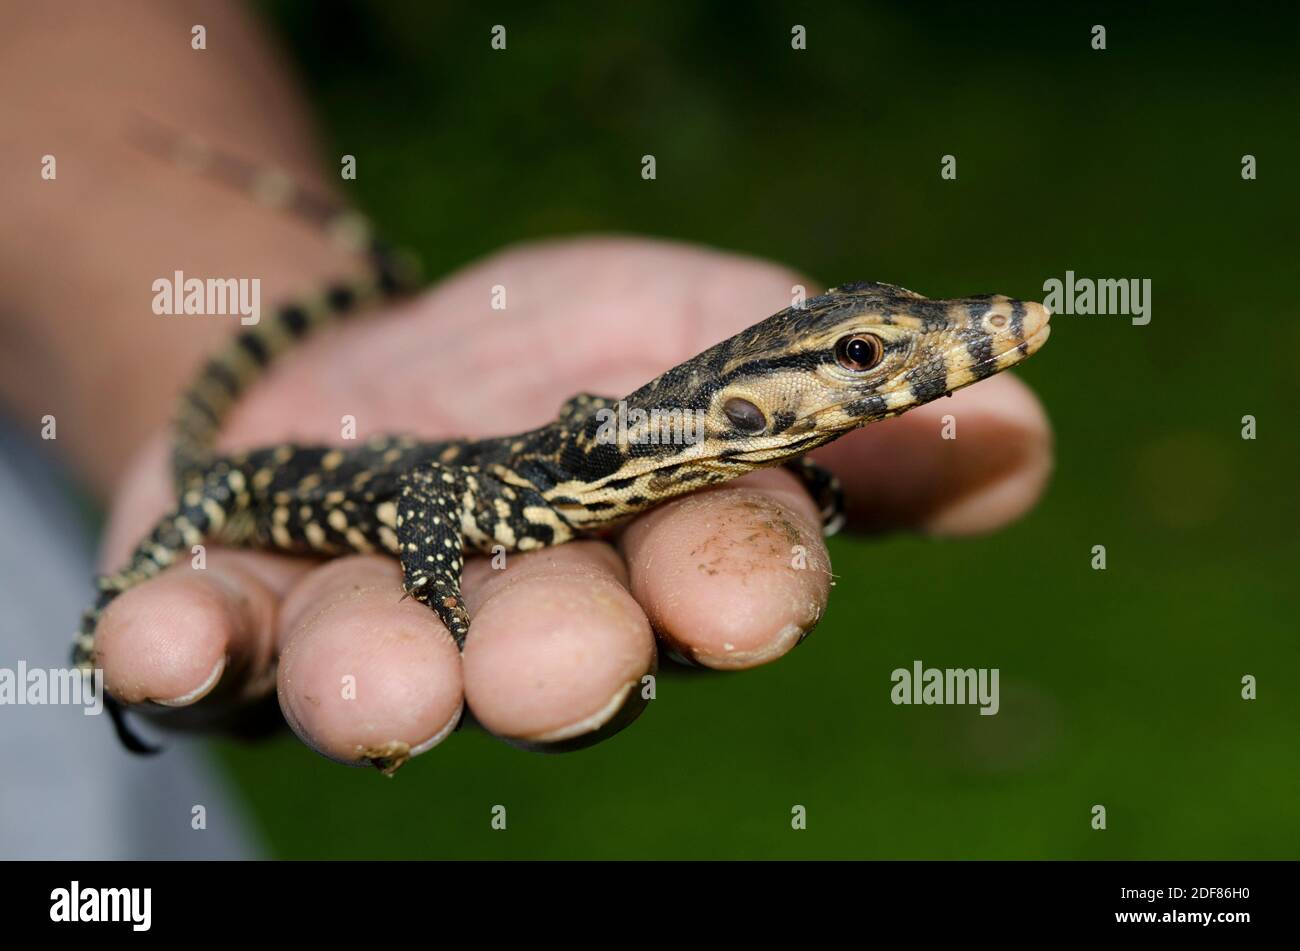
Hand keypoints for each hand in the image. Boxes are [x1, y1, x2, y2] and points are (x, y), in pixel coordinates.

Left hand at [94, 236, 1052, 768]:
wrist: (378, 360)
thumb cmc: (572, 358)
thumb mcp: (709, 322)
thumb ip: (840, 391)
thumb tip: (1019, 426)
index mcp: (664, 554)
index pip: (727, 575)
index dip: (740, 582)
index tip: (741, 591)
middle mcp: (531, 619)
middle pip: (564, 650)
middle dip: (568, 656)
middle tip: (564, 663)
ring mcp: (383, 622)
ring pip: (388, 669)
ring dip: (383, 678)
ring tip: (380, 681)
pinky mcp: (248, 606)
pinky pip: (210, 641)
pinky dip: (185, 642)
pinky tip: (153, 634)